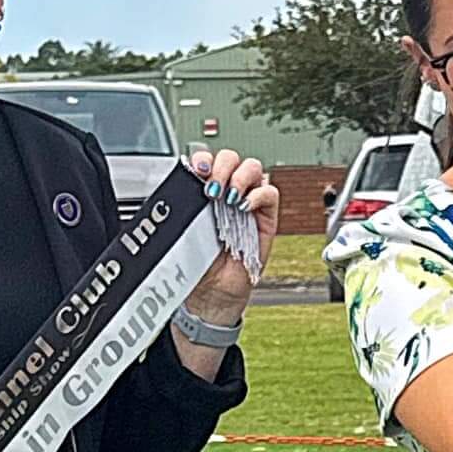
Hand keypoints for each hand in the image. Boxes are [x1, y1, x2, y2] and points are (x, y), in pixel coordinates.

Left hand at [186, 149, 280, 320]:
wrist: (211, 293)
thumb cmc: (196, 263)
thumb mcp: (182, 229)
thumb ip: (184, 205)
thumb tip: (182, 183)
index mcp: (205, 191)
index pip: (208, 160)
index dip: (204, 159)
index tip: (197, 171)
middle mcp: (228, 193)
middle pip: (231, 158)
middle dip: (221, 167)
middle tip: (212, 190)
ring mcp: (248, 204)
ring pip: (253, 168)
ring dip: (240, 177)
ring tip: (229, 198)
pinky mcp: (266, 219)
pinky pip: (270, 193)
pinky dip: (258, 195)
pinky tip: (244, 208)